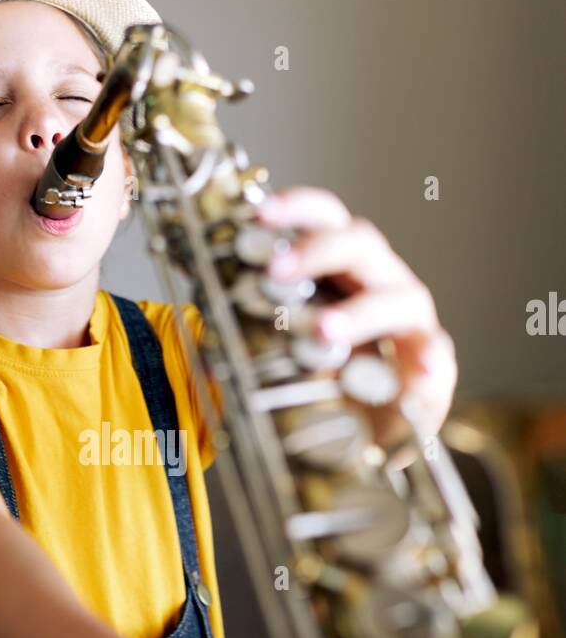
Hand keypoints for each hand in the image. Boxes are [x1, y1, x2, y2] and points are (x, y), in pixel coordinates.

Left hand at [256, 187, 457, 446]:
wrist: (365, 429)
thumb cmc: (322, 369)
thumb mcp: (284, 337)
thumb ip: (254, 315)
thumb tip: (200, 306)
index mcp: (342, 264)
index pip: (325, 219)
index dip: (295, 208)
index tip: (258, 214)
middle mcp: (380, 280)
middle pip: (360, 243)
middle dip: (316, 252)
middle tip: (275, 274)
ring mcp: (411, 320)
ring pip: (397, 299)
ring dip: (358, 313)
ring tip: (324, 331)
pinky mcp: (433, 365)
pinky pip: (436, 359)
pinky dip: (430, 363)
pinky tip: (419, 374)